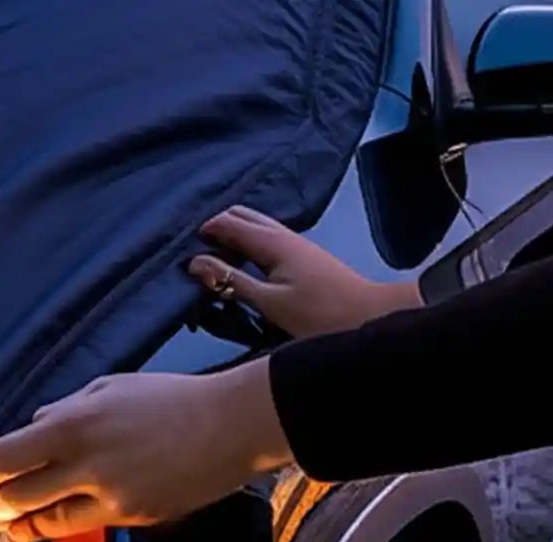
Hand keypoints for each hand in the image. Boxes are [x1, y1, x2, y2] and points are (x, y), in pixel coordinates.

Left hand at [0, 360, 290, 541]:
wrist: (229, 424)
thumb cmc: (171, 399)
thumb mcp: (107, 388)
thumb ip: (63, 411)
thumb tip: (31, 428)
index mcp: (72, 424)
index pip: (3, 458)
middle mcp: (84, 463)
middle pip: (15, 497)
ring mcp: (109, 496)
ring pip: (45, 522)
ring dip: (23, 521)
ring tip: (14, 519)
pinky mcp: (132, 517)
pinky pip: (83, 527)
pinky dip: (59, 527)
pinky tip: (51, 524)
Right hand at [188, 206, 422, 337]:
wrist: (371, 315)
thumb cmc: (319, 314)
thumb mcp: (269, 302)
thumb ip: (232, 281)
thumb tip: (195, 262)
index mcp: (272, 242)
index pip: (227, 222)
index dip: (202, 231)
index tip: (181, 250)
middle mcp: (283, 234)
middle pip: (242, 215)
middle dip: (216, 226)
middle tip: (196, 251)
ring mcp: (295, 242)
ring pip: (255, 224)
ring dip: (232, 234)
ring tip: (213, 258)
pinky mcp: (303, 255)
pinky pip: (266, 237)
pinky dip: (247, 242)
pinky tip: (242, 263)